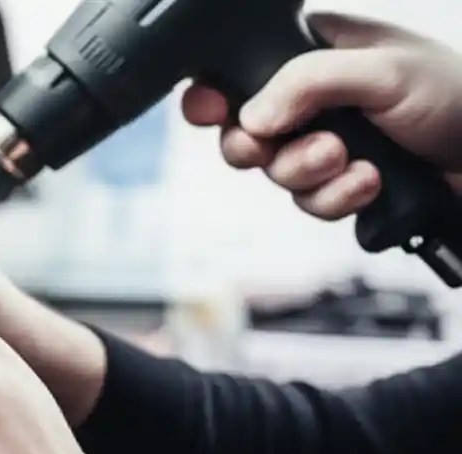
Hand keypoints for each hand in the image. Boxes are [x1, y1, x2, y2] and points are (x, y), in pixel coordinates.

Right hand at [183, 13, 461, 219]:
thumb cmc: (458, 94)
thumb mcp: (380, 71)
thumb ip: (307, 83)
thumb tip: (249, 116)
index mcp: (313, 53)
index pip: (239, 71)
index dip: (214, 96)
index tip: (212, 112)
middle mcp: (311, 101)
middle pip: (244, 133)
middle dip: (267, 149)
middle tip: (289, 145)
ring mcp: (324, 145)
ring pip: (276, 174)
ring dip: (311, 175)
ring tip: (352, 160)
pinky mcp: (340, 186)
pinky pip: (310, 203)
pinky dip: (339, 198)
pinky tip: (372, 181)